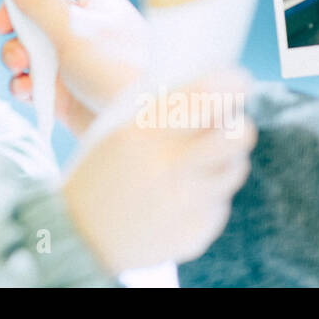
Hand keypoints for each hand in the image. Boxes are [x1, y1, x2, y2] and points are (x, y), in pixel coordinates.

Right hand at [0, 0, 148, 138]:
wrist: (140, 130)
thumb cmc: (118, 72)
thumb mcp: (74, 31)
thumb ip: (40, 2)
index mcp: (97, 1)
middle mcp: (84, 26)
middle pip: (40, 6)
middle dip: (16, 17)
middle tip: (0, 25)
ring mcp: (71, 59)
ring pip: (30, 45)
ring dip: (15, 52)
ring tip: (20, 64)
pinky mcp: (62, 90)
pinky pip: (31, 79)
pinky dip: (23, 82)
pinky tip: (27, 89)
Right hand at [60, 65, 256, 275]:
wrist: (79, 237)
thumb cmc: (98, 174)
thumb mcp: (116, 131)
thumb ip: (160, 112)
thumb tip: (212, 92)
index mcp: (143, 131)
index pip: (206, 96)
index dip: (232, 84)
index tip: (238, 81)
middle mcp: (169, 165)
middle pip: (239, 135)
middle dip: (239, 124)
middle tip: (228, 124)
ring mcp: (184, 203)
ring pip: (235, 168)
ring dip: (224, 160)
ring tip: (199, 162)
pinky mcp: (195, 232)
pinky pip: (219, 204)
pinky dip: (207, 196)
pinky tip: (180, 198)